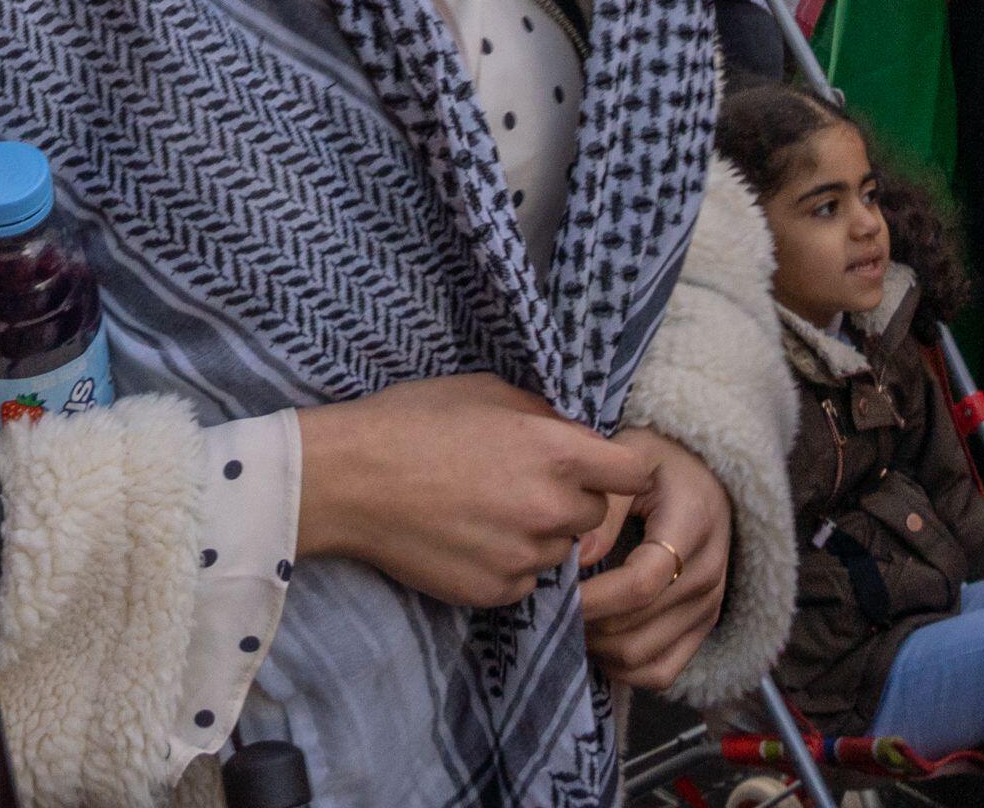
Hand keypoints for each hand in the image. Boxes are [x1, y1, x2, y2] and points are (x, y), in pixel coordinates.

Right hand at [294, 376, 671, 614]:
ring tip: (490, 513)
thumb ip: (543, 416)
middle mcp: (550, 509)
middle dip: (572, 501)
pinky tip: (471, 540)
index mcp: (556, 453)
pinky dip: (508, 565)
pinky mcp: (494, 592)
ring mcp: (522, 557)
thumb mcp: (486, 392)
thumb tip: (573, 435)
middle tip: (527, 487)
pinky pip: (525, 582)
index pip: (633, 473)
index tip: (602, 469)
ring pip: (559, 552)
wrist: (350, 481)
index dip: (620, 469)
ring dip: (539, 536)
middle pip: (595, 516)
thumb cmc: (413, 422)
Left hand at [575, 432, 733, 687]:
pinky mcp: (704, 627)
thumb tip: (579, 557)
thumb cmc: (661, 462)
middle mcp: (707, 574)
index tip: (557, 592)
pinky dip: (624, 668)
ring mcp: (708, 606)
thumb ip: (608, 507)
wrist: (708, 476)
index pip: (641, 584)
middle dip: (586, 624)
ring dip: (598, 647)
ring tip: (573, 619)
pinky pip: (661, 673)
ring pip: (642, 657)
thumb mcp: (634, 456)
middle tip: (554, 605)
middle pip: (636, 628)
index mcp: (693, 526)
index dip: (593, 598)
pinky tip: (600, 640)